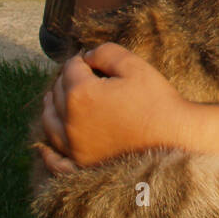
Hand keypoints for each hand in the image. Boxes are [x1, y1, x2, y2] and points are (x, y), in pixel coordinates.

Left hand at [40, 41, 189, 168]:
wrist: (175, 137)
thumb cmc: (156, 100)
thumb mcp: (133, 65)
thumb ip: (104, 52)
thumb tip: (86, 56)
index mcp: (81, 94)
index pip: (70, 68)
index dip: (82, 59)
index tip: (94, 60)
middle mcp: (70, 122)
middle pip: (57, 92)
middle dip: (68, 80)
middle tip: (85, 76)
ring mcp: (74, 147)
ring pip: (50, 122)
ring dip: (52, 106)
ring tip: (58, 98)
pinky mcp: (82, 165)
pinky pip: (55, 160)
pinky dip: (47, 152)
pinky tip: (43, 146)